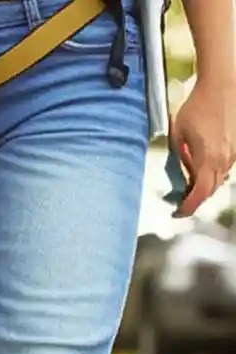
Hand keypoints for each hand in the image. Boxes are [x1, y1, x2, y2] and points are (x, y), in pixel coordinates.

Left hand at [171, 76, 235, 217]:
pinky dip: (212, 174)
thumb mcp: (178, 134)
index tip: (178, 212)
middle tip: (179, 203)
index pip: (200, 193)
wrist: (222, 86)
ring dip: (204, 186)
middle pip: (210, 190)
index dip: (189, 207)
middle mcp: (224, 159)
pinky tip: (200, 171)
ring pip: (218, 180)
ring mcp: (233, 153)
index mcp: (208, 158)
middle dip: (195, 199)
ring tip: (187, 187)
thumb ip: (179, 157)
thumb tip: (181, 173)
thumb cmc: (197, 107)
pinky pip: (224, 168)